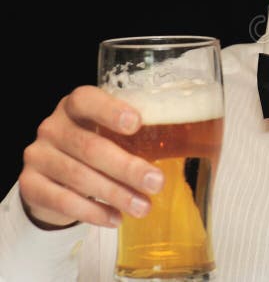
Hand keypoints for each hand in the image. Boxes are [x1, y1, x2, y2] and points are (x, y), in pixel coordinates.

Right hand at [18, 86, 163, 228]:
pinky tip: (115, 218)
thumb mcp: (111, 133)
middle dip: (126, 167)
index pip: (87, 100)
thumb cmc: (95, 145)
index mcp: (76, 105)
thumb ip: (136, 134)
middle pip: (90, 146)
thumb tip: (188, 145)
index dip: (110, 110)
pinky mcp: (30, 184)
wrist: (54, 176)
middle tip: (156, 182)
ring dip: (115, 194)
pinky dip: (93, 212)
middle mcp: (53, 126)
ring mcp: (38, 155)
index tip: (137, 123)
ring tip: (143, 207)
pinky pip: (62, 200)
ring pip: (78, 176)